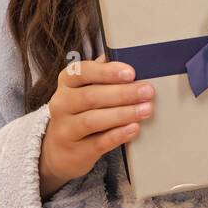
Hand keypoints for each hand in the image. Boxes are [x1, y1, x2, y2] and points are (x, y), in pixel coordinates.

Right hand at [38, 53, 154, 200]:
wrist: (59, 150)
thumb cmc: (80, 112)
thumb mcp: (85, 89)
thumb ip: (102, 74)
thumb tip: (127, 56)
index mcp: (66, 83)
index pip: (81, 72)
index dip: (106, 72)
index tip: (130, 72)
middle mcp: (62, 104)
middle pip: (90, 96)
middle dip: (123, 93)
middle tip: (147, 91)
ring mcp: (66, 129)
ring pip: (93, 120)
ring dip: (123, 113)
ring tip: (146, 110)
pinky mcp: (76, 151)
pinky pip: (98, 142)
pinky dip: (118, 135)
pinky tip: (134, 128)